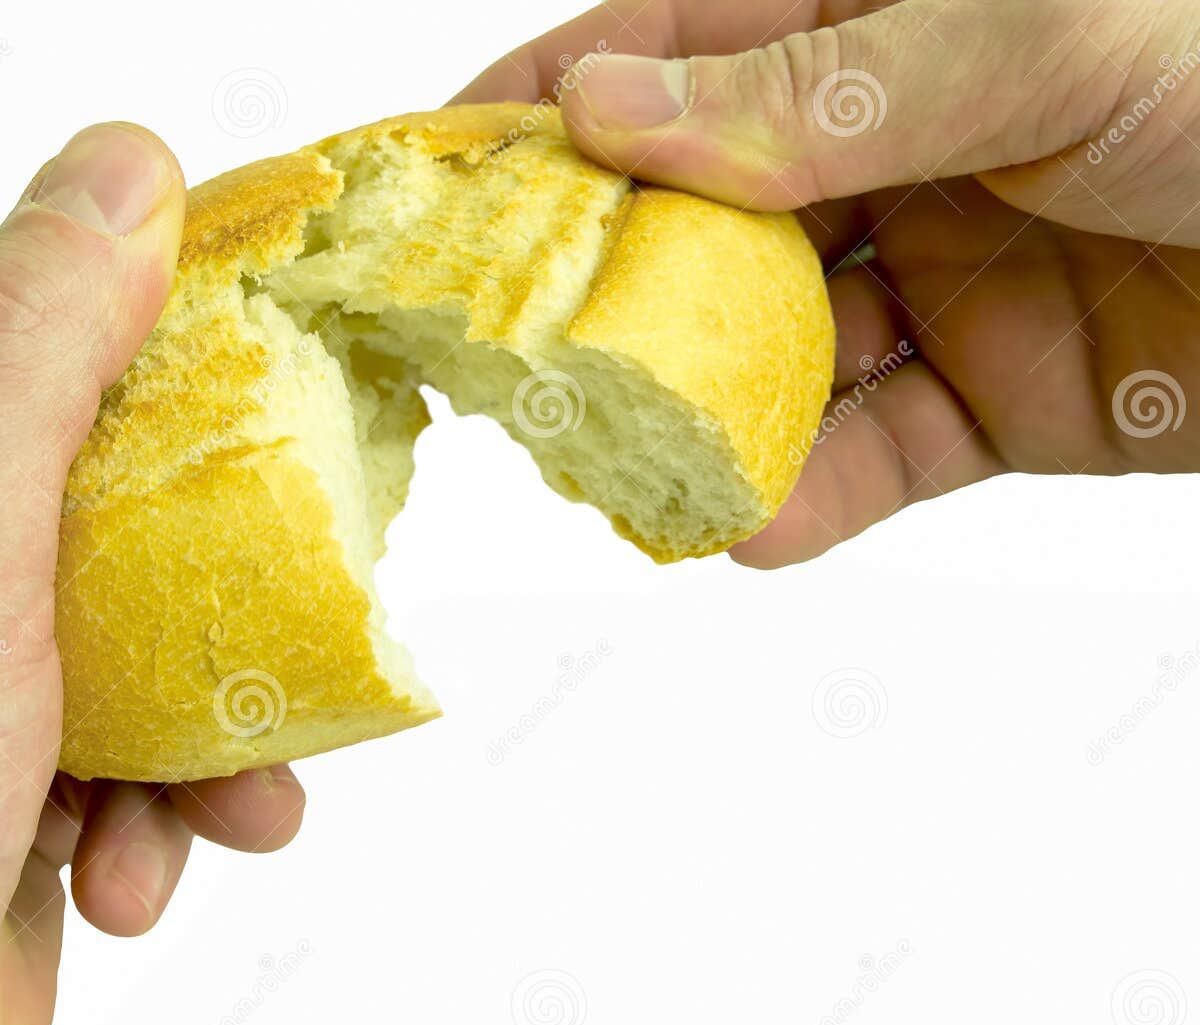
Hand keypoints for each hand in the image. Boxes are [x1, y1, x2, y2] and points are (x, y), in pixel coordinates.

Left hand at [0, 122, 304, 1024]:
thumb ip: (22, 367)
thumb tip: (113, 172)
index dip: (112, 302)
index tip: (242, 310)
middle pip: (77, 475)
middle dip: (190, 551)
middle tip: (279, 557)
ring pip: (123, 619)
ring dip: (196, 708)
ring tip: (222, 788)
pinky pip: (124, 738)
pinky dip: (168, 801)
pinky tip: (154, 864)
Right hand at [457, 0, 1199, 565]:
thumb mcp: (1041, 32)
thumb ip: (829, 84)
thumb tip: (612, 112)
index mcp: (875, 20)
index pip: (662, 58)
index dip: (538, 115)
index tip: (430, 184)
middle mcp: (884, 148)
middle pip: (690, 226)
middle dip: (599, 292)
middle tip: (505, 361)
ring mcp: (930, 277)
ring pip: (767, 357)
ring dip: (696, 416)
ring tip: (622, 466)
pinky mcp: (989, 397)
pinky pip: (870, 454)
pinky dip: (807, 495)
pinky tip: (749, 525)